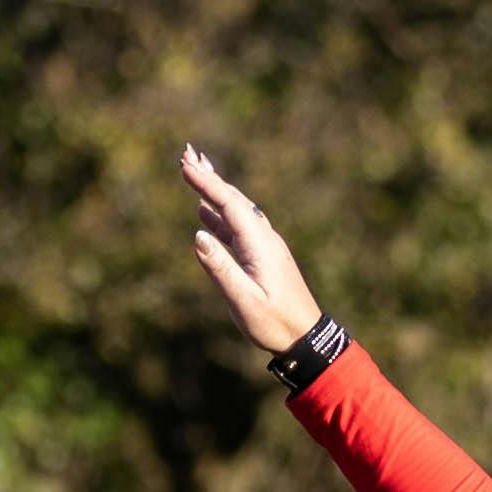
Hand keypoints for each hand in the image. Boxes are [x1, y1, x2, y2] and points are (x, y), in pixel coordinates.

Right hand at [182, 145, 322, 360]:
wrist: (305, 337)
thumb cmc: (274, 322)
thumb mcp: (244, 300)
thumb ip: (220, 268)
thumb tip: (197, 236)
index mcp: (259, 244)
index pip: (229, 205)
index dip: (206, 183)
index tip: (185, 165)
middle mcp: (264, 238)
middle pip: (234, 199)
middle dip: (210, 176)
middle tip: (187, 154)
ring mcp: (264, 246)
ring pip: (236, 210)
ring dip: (215, 190)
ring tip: (195, 171)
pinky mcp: (263, 256)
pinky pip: (238, 226)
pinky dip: (220, 213)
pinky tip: (205, 212)